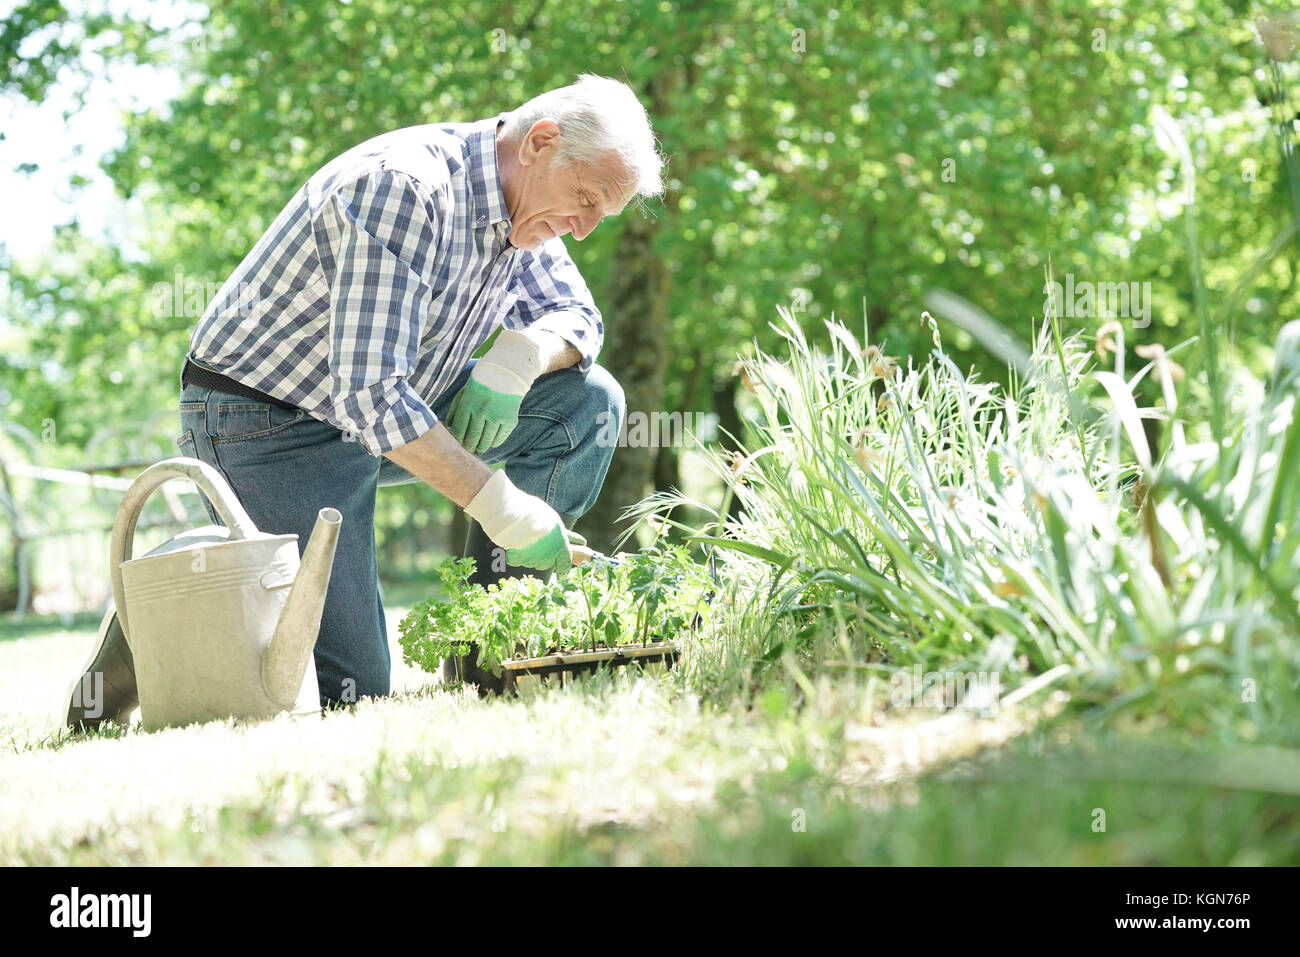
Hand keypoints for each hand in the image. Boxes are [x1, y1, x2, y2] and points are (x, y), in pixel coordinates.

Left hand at [446, 329, 542, 452]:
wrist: (507, 373)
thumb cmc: (481, 383)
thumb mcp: (464, 392)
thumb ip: (455, 410)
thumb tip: (449, 428)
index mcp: (468, 403)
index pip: (459, 429)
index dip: (457, 439)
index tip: (457, 444)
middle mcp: (482, 411)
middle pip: (472, 437)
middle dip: (468, 446)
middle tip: (468, 449)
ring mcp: (497, 416)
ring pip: (486, 441)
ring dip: (481, 447)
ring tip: (479, 448)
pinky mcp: (509, 419)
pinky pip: (500, 438)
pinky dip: (494, 443)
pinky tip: (491, 442)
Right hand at [464, 470, 575, 573]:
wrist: (512, 516)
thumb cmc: (533, 512)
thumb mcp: (552, 519)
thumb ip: (556, 531)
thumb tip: (557, 535)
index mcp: (560, 544)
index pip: (566, 562)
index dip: (564, 567)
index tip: (564, 570)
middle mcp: (548, 555)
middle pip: (547, 563)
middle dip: (544, 557)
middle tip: (537, 543)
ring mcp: (532, 560)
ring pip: (532, 562)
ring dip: (529, 555)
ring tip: (523, 538)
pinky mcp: (518, 561)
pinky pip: (517, 560)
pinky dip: (515, 554)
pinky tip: (513, 542)